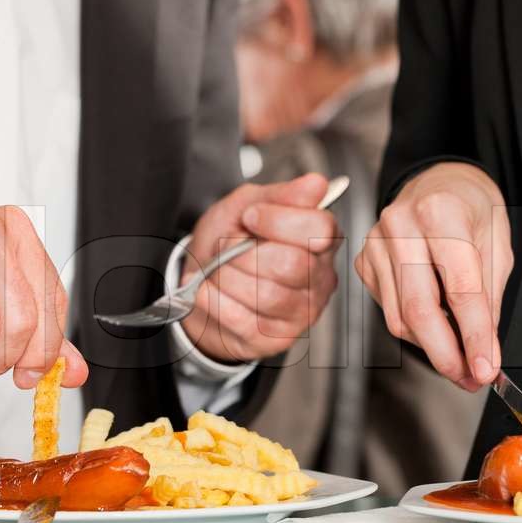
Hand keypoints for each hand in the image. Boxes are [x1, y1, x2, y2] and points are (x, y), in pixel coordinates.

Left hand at [178, 173, 340, 362]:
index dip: (279, 220)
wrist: (201, 285)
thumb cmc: (229, 244)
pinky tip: (206, 291)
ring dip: (227, 278)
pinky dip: (215, 302)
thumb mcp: (246, 206)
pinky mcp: (277, 338)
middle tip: (226, 246)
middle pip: (293, 265)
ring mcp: (301, 312)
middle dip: (246, 252)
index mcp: (320, 239)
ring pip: (268, 295)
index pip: (320, 228)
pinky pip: (245, 321)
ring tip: (215, 270)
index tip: (250, 216)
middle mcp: (319, 277)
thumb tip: (316, 184)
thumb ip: (279, 195)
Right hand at [355, 162, 512, 390]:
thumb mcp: (498, 248)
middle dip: (446, 354)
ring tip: (460, 359)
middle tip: (469, 379)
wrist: (439, 183)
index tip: (486, 369)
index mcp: (441, 212)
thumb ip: (489, 302)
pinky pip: (388, 310)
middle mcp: (401, 224)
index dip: (474, 335)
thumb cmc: (472, 212)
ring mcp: (375, 243)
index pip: (459, 288)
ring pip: (399, 318)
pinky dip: (414, 329)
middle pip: (419, 309)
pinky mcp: (363, 261)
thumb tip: (484, 356)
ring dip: (432, 347)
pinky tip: (436, 325)